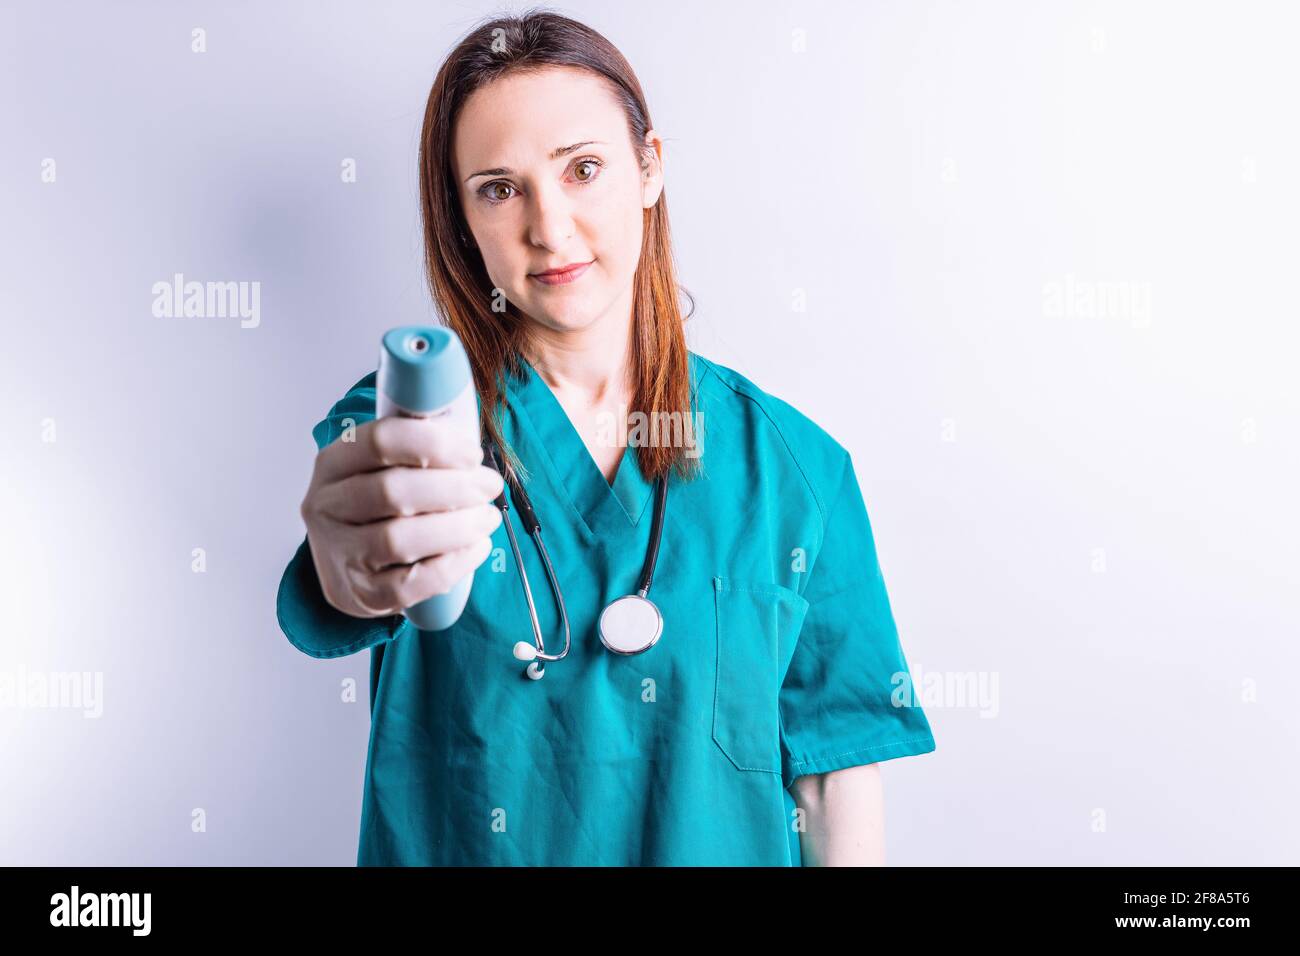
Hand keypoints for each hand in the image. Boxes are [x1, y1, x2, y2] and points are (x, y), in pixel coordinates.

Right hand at [298, 415, 504, 618]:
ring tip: (487, 517)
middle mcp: (326, 507)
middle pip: (392, 491)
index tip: (472, 453)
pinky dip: (453, 564)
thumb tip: (466, 429)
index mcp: (332, 464)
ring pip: (399, 539)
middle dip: (453, 487)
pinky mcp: (362, 593)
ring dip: (456, 527)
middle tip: (489, 486)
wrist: (348, 569)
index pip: (378, 441)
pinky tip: (476, 547)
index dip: (432, 443)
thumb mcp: (382, 467)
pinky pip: (410, 584)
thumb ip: (416, 446)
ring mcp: (340, 554)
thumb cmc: (380, 507)